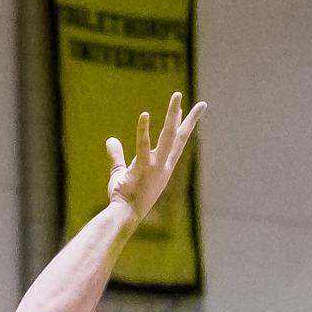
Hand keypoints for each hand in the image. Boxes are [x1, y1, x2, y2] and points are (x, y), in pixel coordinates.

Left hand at [106, 92, 205, 223]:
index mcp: (163, 166)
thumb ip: (116, 156)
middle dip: (190, 119)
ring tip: (177, 96)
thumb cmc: (124, 198)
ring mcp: (156, 166)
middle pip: (180, 137)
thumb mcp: (120, 173)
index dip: (182, 126)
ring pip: (169, 136)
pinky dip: (144, 130)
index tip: (187, 111)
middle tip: (202, 104)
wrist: (125, 215)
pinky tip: (145, 114)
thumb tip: (110, 140)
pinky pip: (143, 146)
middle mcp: (164, 165)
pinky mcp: (143, 169)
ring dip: (173, 115)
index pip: (176, 143)